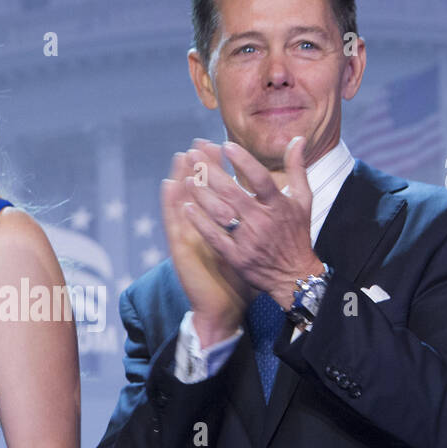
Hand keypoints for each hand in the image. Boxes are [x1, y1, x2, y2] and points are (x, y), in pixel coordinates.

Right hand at [161, 146, 252, 344]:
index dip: (217, 167)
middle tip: (197, 142)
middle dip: (200, 165)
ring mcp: (191, 236)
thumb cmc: (244, 275)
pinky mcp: (182, 248)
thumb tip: (277, 200)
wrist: (226, 305)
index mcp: (222, 223)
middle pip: (200, 189)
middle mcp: (203, 227)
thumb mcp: (254, 244)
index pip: (217, 188)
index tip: (218, 144)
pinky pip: (175, 222)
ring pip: (184, 200)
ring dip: (183, 176)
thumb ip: (262, 222)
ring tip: (181, 155)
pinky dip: (171, 203)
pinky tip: (169, 185)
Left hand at [183, 136, 322, 308]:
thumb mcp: (303, 199)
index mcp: (278, 205)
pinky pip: (215, 238)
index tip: (226, 145)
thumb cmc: (297, 234)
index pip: (260, 179)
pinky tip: (186, 208)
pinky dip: (200, 223)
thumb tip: (297, 138)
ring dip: (202, 195)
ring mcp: (248, 241)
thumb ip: (297, 168)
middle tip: (194, 155)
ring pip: (220, 214)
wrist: (294, 276)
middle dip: (211, 172)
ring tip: (188, 178)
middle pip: (233, 193)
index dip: (243, 161)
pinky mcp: (237, 257)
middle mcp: (262, 221)